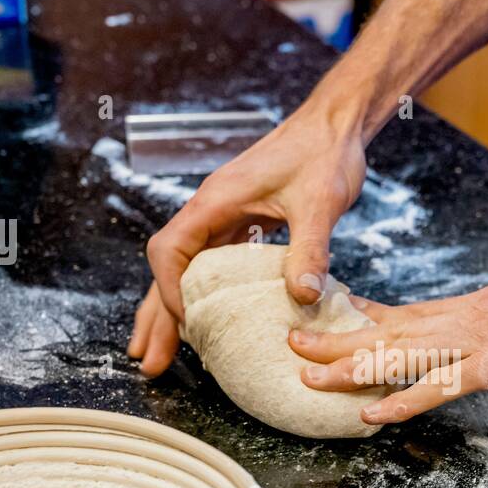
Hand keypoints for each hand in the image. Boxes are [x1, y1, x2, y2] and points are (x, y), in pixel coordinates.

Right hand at [128, 102, 367, 375]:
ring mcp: (223, 218)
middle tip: (151, 362)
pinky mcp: (241, 224)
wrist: (335, 126)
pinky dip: (202, 296)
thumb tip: (303, 297)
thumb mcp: (320, 203)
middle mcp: (210, 211)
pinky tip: (205, 321)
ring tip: (160, 354)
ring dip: (173, 312)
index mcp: (215, 201)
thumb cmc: (324, 153)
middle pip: (167, 270)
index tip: (190, 327)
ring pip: (184, 272)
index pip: (170, 252)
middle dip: (158, 316)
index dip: (172, 292)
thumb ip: (310, 248)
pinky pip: (210, 267)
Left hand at [289, 260, 487, 425]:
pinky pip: (437, 387)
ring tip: (308, 376)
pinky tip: (373, 413)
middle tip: (292, 344)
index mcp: (468, 310)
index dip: (360, 319)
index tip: (327, 319)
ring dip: (350, 368)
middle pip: (385, 332)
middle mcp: (460, 321)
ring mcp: (472, 344)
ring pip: (398, 356)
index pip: (403, 314)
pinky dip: (402, 400)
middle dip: (335, 340)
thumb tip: (484, 341)